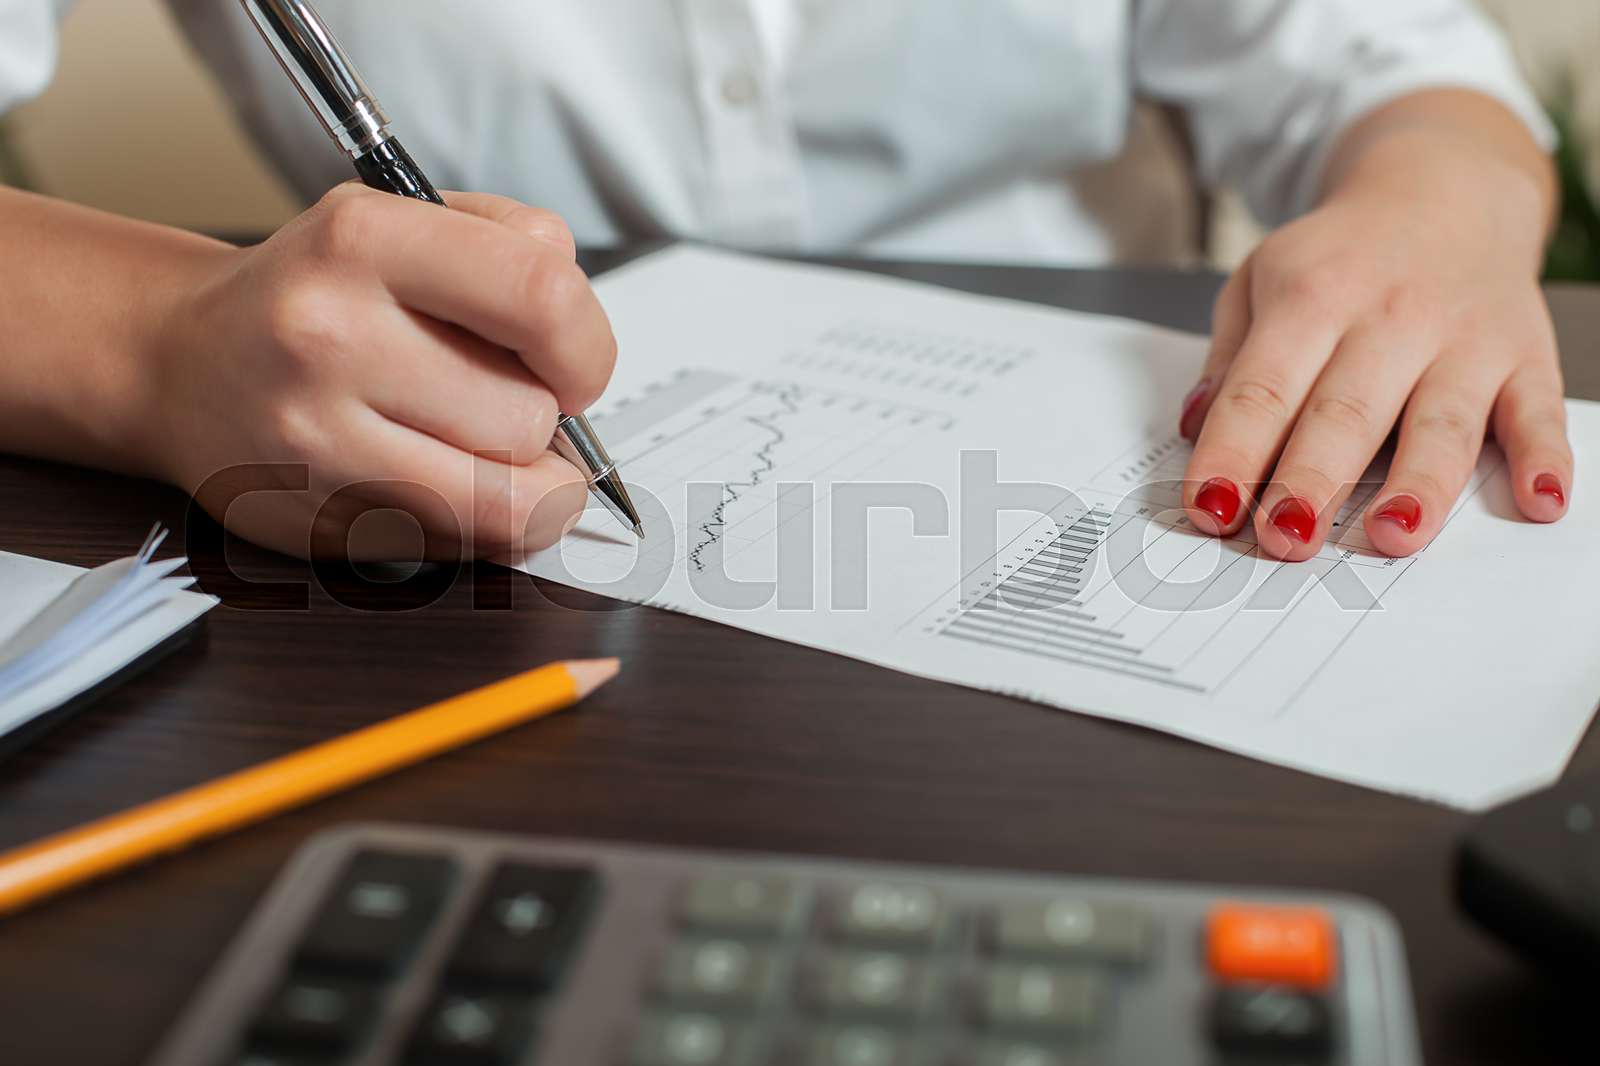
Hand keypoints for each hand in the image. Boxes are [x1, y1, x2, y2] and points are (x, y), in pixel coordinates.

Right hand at [145, 183, 615, 560]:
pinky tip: (448, 483)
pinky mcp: (317, 520)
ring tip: (473, 442)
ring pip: (507, 496)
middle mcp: (328, 334)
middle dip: (542, 417)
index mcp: (363, 239)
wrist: (177, 363)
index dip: (588, 345)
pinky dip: (485, 525)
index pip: (543, 295)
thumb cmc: (319, 295)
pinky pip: (466, 546)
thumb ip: (513, 250)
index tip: (573, 365)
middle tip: (497, 398)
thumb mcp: (402, 220)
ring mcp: (317, 438)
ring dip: (519, 479)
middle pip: (529, 414)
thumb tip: (585, 353)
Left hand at [1179, 144, 1568, 559]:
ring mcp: (1463, 340)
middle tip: (1284, 539)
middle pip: (1345, 414)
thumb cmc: (1338, 257)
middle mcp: (1389, 318)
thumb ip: (1228, 359)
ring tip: (1391, 535)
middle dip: (1313, 481)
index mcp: (1310, 299)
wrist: (1443, 187)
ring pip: (1440, 422)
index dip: (1233, 453)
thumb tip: (1195, 426)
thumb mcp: (1261, 281)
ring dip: (1419, 483)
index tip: (1209, 510)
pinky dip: (1544, 458)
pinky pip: (1537, 411)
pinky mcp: (1525, 356)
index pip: (1263, 391)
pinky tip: (1536, 501)